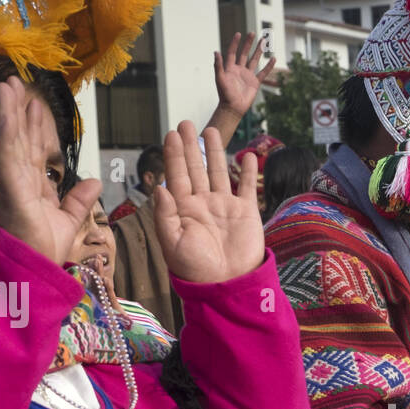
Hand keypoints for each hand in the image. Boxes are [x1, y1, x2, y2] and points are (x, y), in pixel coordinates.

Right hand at [0, 77, 99, 263]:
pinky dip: (6, 131)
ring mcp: (12, 182)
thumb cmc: (45, 250)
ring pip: (10, 140)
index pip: (33, 150)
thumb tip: (95, 181)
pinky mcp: (9, 187)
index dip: (34, 128)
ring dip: (7, 111)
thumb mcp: (69, 220)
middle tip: (15, 84)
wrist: (34, 269)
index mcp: (33, 187)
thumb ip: (79, 200)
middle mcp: (19, 181)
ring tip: (7, 85)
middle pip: (19, 139)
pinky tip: (7, 111)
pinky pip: (7, 154)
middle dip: (17, 111)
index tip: (36, 106)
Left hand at [154, 122, 264, 283]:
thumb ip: (165, 215)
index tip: (171, 134)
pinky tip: (248, 155)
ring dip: (215, 152)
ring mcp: (224, 206)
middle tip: (185, 123)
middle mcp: (203, 203)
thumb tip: (160, 187)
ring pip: (219, 172)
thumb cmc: (195, 269)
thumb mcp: (172, 243)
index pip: (176, 175)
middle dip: (190, 146)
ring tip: (210, 131)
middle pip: (195, 168)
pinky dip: (249, 171)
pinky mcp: (245, 212)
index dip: (173, 154)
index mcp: (183, 209)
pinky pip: (247, 186)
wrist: (226, 284)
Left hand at [214, 32, 275, 119]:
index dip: (235, 43)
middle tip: (253, 33)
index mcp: (230, 68)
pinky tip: (273, 59)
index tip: (239, 34)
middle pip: (244, 53)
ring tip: (264, 41)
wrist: (233, 108)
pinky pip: (263, 73)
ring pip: (254, 60)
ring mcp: (248, 75)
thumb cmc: (224, 94)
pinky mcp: (255, 83)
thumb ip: (218, 65)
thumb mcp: (219, 78)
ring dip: (259, 51)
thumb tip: (216, 51)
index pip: (233, 52)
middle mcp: (239, 70)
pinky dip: (269, 66)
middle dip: (248, 43)